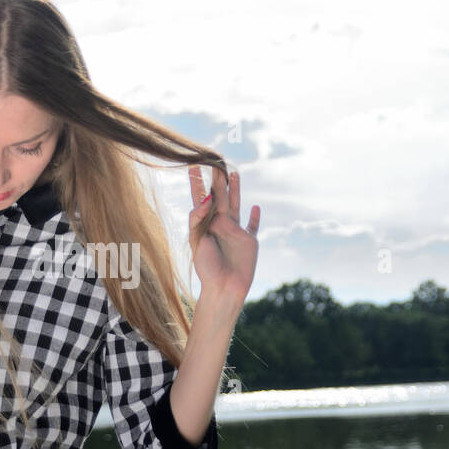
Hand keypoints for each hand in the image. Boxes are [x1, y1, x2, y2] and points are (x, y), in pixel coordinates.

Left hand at [187, 166, 259, 306]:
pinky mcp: (249, 242)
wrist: (223, 288)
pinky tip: (256, 207)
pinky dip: (255, 217)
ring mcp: (235, 232)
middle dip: (218, 179)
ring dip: (235, 190)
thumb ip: (199, 217)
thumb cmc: (206, 267)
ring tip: (234, 173)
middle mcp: (220, 225)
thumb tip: (207, 197)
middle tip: (216, 160)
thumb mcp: (196, 240)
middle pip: (220, 196)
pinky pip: (253, 226)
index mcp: (205, 224)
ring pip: (236, 204)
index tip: (193, 164)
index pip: (200, 198)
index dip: (197, 182)